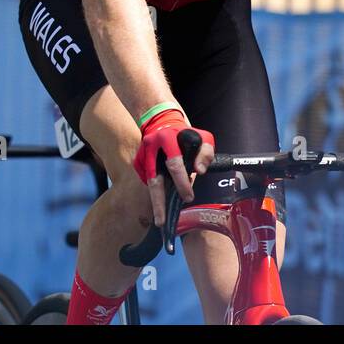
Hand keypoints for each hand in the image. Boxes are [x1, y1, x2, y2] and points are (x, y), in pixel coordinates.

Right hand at [132, 108, 214, 223]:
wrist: (161, 123)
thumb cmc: (184, 134)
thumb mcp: (202, 137)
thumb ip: (205, 153)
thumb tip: (199, 171)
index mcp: (167, 139)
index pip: (174, 164)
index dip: (182, 182)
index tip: (188, 197)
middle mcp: (151, 148)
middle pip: (154, 180)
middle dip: (159, 201)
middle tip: (162, 220)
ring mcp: (142, 156)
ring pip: (149, 183)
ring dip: (155, 202)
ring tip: (160, 219)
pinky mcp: (138, 163)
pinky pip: (147, 181)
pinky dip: (155, 192)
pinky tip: (161, 202)